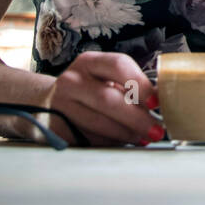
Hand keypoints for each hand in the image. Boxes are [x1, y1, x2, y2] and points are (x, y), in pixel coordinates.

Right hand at [42, 52, 161, 146]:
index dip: (141, 84)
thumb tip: (160, 101)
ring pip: (99, 123)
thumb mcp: (103, 78)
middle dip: (137, 118)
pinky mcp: (55, 128)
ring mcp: (59, 105)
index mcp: (88, 62)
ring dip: (126, 134)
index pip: (118, 65)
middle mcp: (71, 80)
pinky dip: (109, 142)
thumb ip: (128, 85)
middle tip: (156, 130)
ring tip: (143, 138)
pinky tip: (121, 142)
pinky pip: (87, 138)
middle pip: (108, 99)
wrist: (43, 104)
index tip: (157, 102)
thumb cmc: (86, 90)